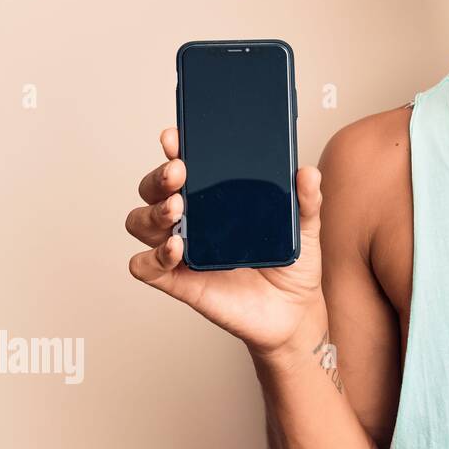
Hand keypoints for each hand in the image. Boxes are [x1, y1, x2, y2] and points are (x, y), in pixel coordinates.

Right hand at [126, 126, 324, 365]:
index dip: (173, 149)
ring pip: (140, 222)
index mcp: (214, 199)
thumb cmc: (291, 264)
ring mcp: (181, 250)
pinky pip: (146, 267)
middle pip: (152, 190)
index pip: (183, 167)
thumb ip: (306, 200)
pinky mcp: (179, 282)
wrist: (293, 311)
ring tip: (177, 208)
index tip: (175, 136)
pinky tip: (175, 248)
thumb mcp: (305, 227)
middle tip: (179, 172)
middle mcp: (191, 220)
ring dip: (152, 211)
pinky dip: (152, 256)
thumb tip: (307, 173)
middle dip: (158, 176)